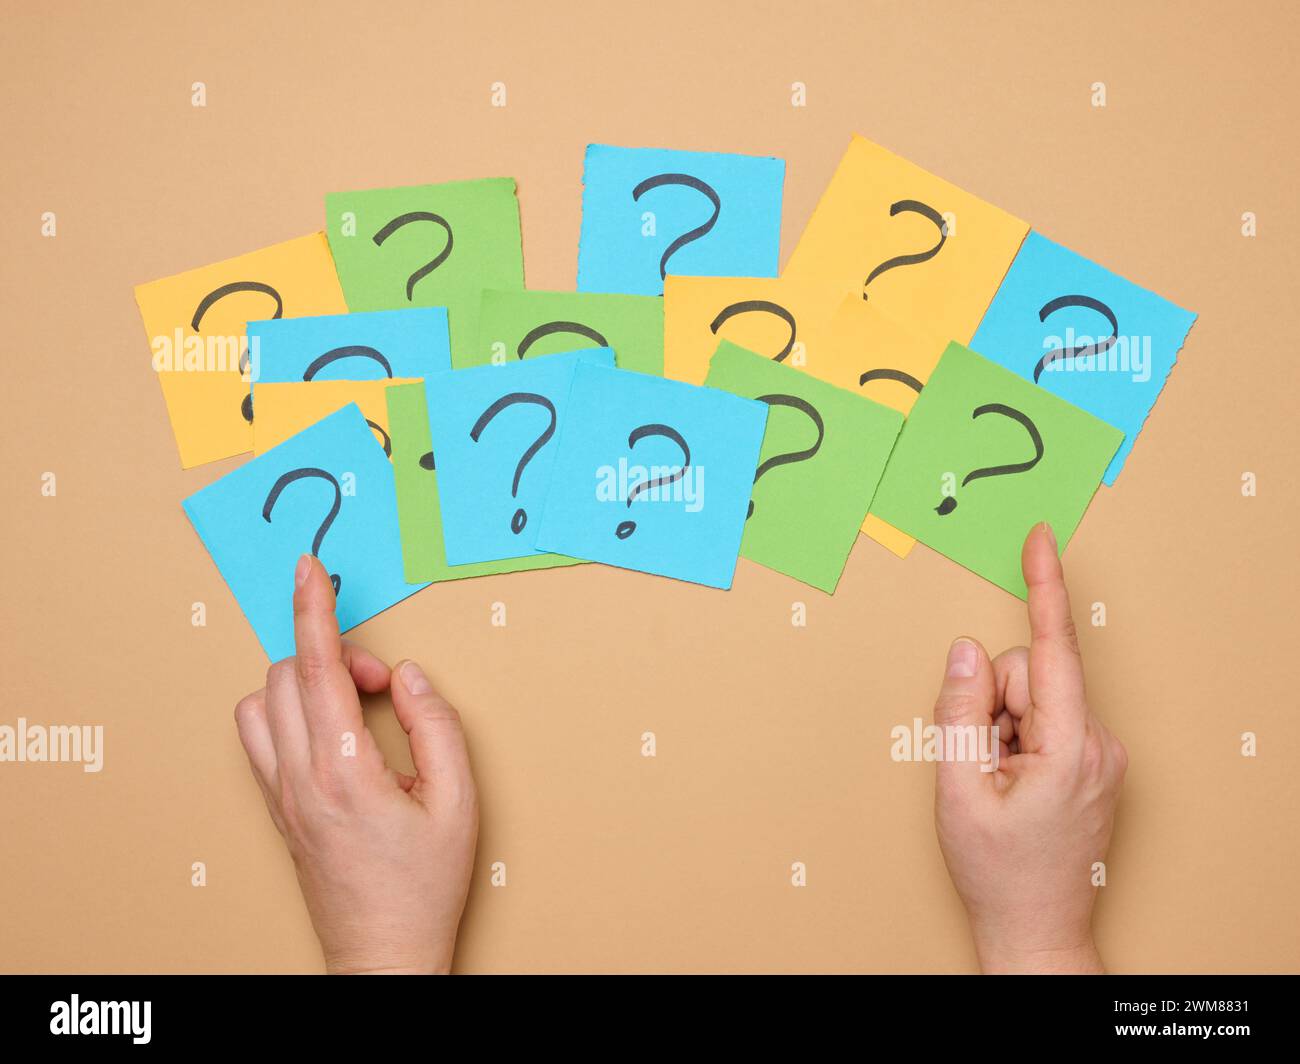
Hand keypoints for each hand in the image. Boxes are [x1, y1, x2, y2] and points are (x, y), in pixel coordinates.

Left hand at [234, 555, 478, 973]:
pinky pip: (259, 738)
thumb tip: (406, 676)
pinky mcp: (277, 811)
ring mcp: (281, 796)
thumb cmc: (423, 886)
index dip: (313, 610)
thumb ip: (436, 725)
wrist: (383, 954)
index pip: (319, 668)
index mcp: (346, 770)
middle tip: (384, 685)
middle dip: (333, 655)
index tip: (309, 569)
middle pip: (286, 677)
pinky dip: (286, 712)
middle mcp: (300, 778)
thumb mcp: (458, 802)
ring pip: (260, 704)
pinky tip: (327, 729)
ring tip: (351, 705)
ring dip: (301, 683)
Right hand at [932, 523, 1126, 973]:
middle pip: (1026, 674)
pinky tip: (1013, 780)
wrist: (1036, 932)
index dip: (1044, 587)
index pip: (1052, 649)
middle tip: (980, 760)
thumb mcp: (958, 789)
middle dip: (990, 704)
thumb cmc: (999, 872)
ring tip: (997, 780)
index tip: (1042, 538)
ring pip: (1031, 697)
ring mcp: (1101, 753)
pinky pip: (1043, 720)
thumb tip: (966, 650)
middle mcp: (1099, 742)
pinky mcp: (1094, 761)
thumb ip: (957, 711)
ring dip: (1000, 727)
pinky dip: (1016, 739)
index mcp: (1070, 746)